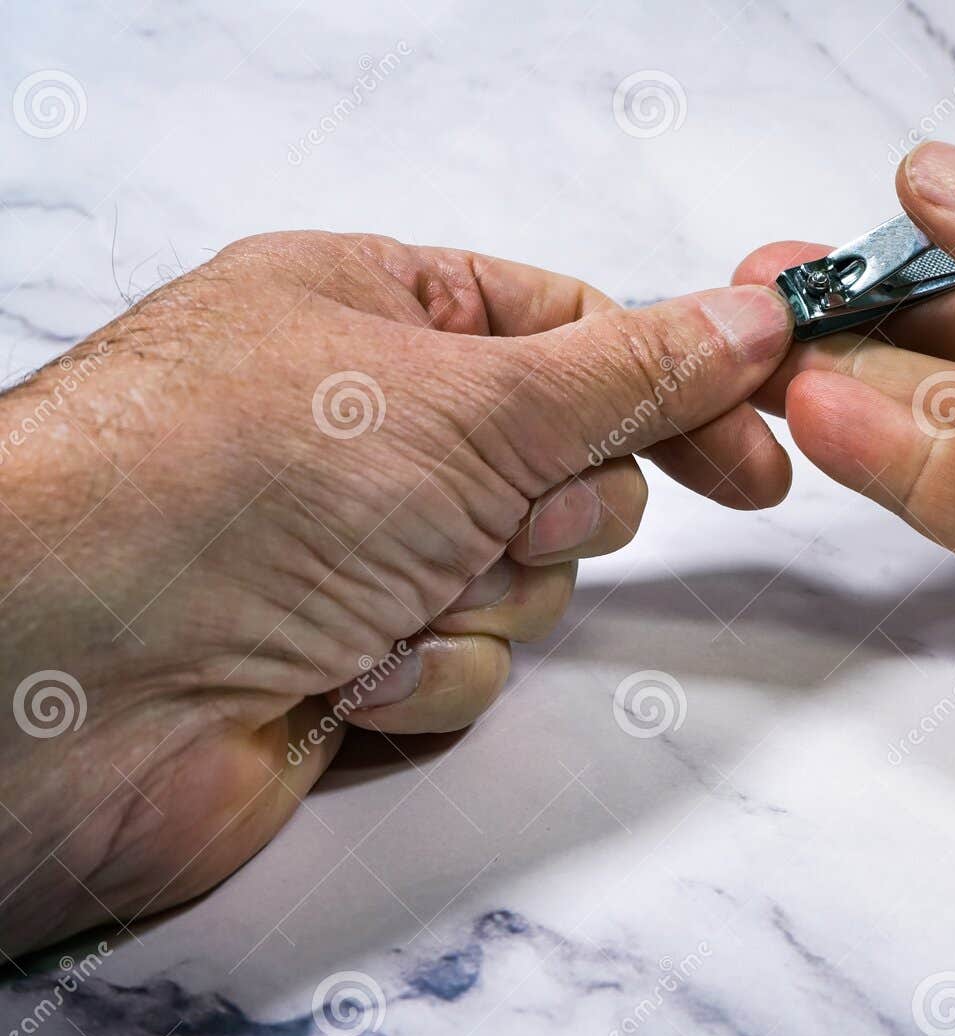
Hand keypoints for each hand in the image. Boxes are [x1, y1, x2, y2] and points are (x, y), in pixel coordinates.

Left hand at [0, 231, 792, 953]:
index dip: (676, 383)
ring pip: (526, 578)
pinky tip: (339, 666)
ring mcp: (359, 545)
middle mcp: (370, 427)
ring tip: (390, 592)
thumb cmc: (224, 487)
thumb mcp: (473, 397)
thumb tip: (749, 321)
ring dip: (481, 597)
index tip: (761, 434)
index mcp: (380, 312)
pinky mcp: (350, 656)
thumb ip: (632, 371)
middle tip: (505, 517)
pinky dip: (424, 671)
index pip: (574, 329)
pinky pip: (468, 664)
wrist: (72, 681)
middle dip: (555, 511)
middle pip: (566, 466)